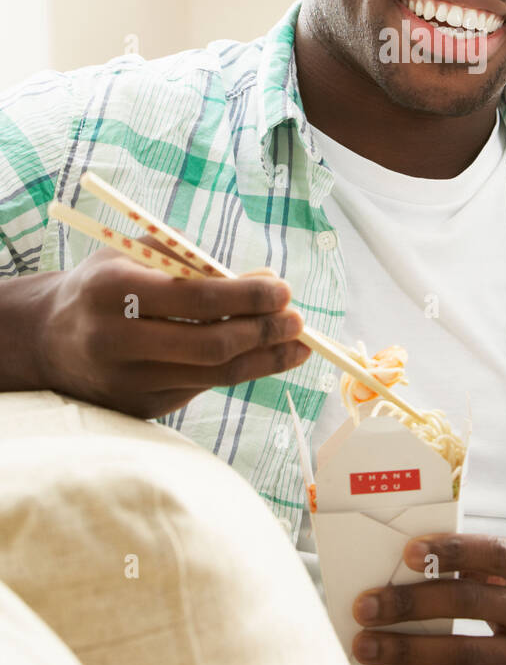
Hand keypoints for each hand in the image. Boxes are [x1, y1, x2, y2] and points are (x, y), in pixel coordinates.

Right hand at [35, 241, 308, 418]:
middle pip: (208, 345)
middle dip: (263, 332)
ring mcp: (126, 381)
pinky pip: (200, 388)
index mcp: (113, 290)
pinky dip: (237, 371)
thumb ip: (197, 266)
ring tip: (298, 345)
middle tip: (298, 320)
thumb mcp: (137, 257)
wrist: (47, 340)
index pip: (194, 298)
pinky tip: (265, 357)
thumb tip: (267, 284)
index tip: (284, 290)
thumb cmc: (105, 286)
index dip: (246, 297)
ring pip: (211, 375)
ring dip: (263, 360)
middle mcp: (116, 340)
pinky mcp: (138, 408)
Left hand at [351, 533, 505, 664]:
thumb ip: (491, 565)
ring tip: (364, 645)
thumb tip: (421, 556)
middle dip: (412, 604)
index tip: (407, 550)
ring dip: (406, 651)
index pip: (496, 554)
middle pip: (471, 604)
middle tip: (367, 604)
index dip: (451, 550)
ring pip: (462, 655)